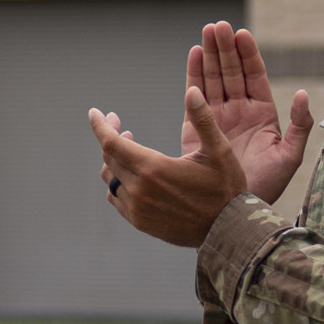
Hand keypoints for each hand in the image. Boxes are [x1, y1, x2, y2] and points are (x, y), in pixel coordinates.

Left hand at [90, 89, 246, 247]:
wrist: (228, 232)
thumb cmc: (226, 189)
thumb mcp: (220, 150)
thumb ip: (203, 119)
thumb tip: (192, 91)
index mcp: (153, 168)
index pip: (111, 143)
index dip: (99, 125)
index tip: (95, 113)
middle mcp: (139, 189)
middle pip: (109, 157)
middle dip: (110, 136)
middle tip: (120, 124)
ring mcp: (137, 208)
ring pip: (110, 178)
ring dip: (114, 159)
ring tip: (129, 147)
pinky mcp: (139, 222)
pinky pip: (116, 198)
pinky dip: (118, 182)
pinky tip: (132, 175)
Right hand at [186, 23, 315, 203]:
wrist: (234, 209)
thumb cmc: (266, 186)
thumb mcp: (289, 156)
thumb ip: (299, 125)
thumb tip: (302, 94)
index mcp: (262, 114)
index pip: (254, 76)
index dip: (248, 55)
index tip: (241, 34)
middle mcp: (238, 111)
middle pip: (231, 71)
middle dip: (225, 48)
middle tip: (219, 25)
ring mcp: (216, 117)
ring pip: (212, 78)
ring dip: (209, 55)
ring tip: (205, 31)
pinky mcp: (196, 127)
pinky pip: (194, 96)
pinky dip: (193, 74)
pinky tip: (193, 54)